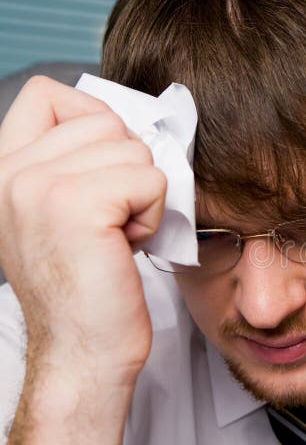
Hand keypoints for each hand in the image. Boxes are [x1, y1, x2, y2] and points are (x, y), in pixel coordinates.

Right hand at [0, 76, 165, 383]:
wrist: (83, 351)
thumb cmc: (88, 285)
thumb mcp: (64, 212)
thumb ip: (75, 161)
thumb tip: (132, 121)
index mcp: (2, 170)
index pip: (48, 93)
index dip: (93, 123)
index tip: (102, 174)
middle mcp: (8, 172)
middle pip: (106, 120)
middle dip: (127, 170)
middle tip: (110, 222)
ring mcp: (37, 185)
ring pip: (134, 149)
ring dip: (142, 196)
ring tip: (117, 236)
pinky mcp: (77, 205)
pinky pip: (150, 179)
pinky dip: (152, 215)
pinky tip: (127, 247)